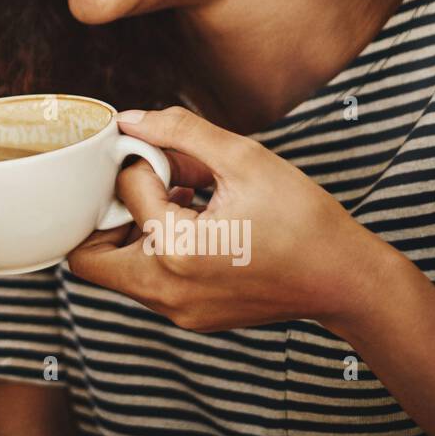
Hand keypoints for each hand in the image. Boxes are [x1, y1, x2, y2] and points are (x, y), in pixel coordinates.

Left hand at [66, 106, 391, 331]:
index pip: (126, 191)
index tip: (173, 156)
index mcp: (177, 251)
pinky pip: (146, 283)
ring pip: (116, 270)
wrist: (346, 280)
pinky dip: (155, 250)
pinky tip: (196, 223)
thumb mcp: (244, 159)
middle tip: (144, 184)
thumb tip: (129, 119)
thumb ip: (181, 132)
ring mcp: (177, 311)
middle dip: (106, 212)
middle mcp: (167, 291)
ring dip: (133, 230)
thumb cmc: (304, 219)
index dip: (143, 161)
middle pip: (89, 256)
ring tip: (181, 201)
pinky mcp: (189, 316)